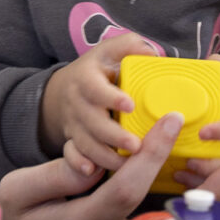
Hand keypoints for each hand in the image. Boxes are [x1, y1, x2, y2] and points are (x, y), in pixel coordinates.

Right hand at [0, 111, 178, 219]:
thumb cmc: (12, 214)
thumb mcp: (19, 190)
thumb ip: (54, 176)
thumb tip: (93, 163)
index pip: (125, 190)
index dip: (150, 155)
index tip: (168, 124)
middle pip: (141, 189)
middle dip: (159, 152)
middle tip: (173, 118)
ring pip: (140, 189)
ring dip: (153, 158)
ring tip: (166, 126)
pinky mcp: (112, 218)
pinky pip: (132, 189)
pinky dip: (142, 166)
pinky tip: (150, 144)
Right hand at [39, 33, 159, 173]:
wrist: (65, 89)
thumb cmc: (99, 68)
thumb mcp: (111, 50)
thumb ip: (132, 46)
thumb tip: (154, 53)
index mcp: (86, 79)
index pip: (95, 88)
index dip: (111, 97)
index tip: (130, 105)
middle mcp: (77, 103)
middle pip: (92, 122)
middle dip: (113, 136)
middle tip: (136, 145)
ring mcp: (74, 124)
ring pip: (85, 143)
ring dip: (105, 156)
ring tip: (129, 164)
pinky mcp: (73, 140)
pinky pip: (73, 156)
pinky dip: (81, 165)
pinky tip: (93, 173)